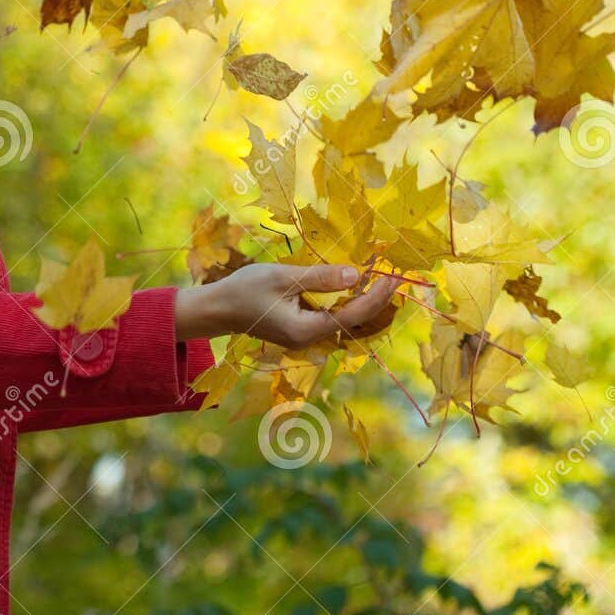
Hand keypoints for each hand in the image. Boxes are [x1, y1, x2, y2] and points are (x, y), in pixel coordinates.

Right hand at [174, 261, 401, 349]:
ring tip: (383, 278)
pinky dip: (347, 301)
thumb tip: (357, 275)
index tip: (394, 276)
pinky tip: (356, 285)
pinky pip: (333, 317)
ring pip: (345, 321)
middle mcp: (311, 339)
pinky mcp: (302, 329)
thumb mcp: (283, 277)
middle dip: (377, 299)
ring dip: (365, 300)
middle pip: (354, 322)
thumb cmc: (246, 290)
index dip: (377, 296)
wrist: (218, 308)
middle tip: (396, 275)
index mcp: (307, 330)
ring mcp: (307, 336)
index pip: (353, 314)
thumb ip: (320, 277)